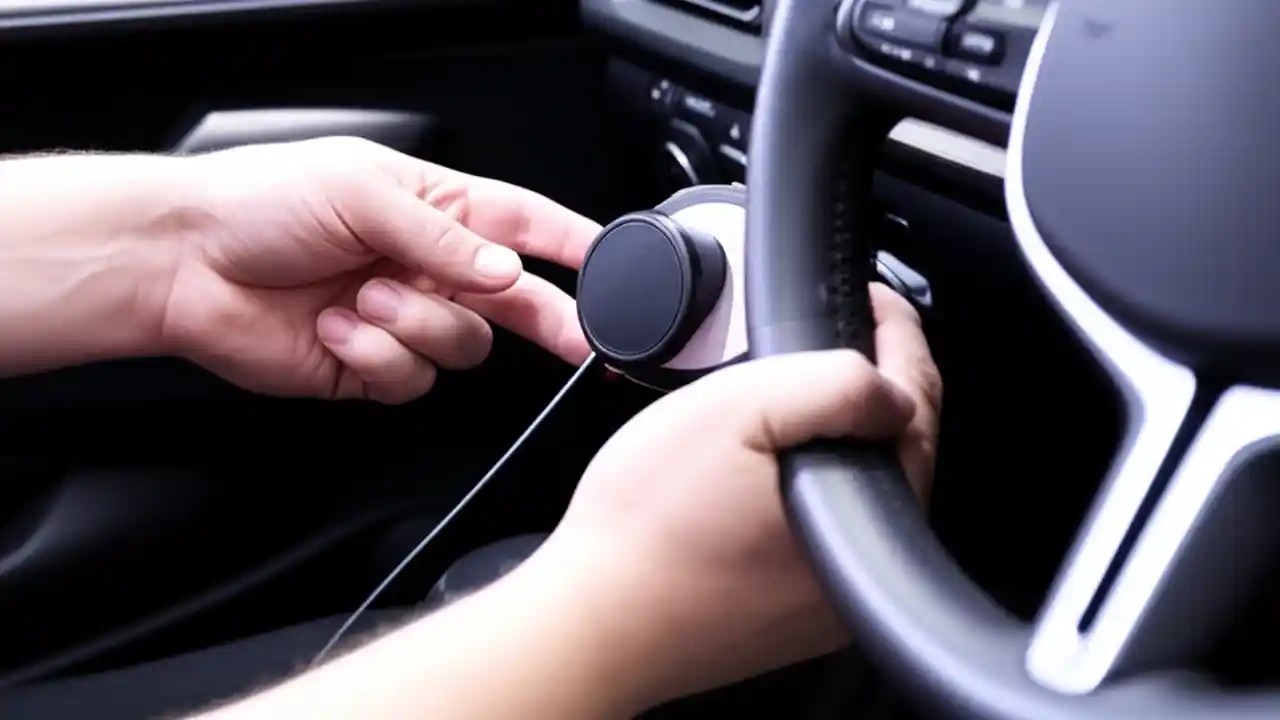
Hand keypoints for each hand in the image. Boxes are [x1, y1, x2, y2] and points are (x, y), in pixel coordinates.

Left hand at [161, 137, 599, 401]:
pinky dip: (377, 356)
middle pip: (518, 303)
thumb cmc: (262, 202)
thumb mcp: (364, 193)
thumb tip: (507, 275)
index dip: (577, 246)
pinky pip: (411, 380)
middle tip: (583, 343)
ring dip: (418, 325)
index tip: (620, 268)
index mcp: (438, 212)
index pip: (528, 228)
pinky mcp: (373, 368)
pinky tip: (340, 328)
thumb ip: (445, 239)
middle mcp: (430, 269)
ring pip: (464, 348)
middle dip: (554, 323)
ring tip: (365, 296)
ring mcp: (404, 321)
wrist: (186, 262)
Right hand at [523, 285, 941, 712]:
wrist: (590, 625)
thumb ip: (835, 383)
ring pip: (859, 484)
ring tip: (790, 393)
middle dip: (871, 381)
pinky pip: (821, 526)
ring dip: (837, 434)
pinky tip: (765, 468)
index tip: (865, 297)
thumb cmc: (646, 525)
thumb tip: (892, 384)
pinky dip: (807, 484)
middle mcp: (863, 564)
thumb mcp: (738, 408)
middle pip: (897, 443)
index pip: (919, 395)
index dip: (895, 330)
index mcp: (870, 510)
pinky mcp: (796, 614)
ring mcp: (831, 597)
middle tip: (826, 335)